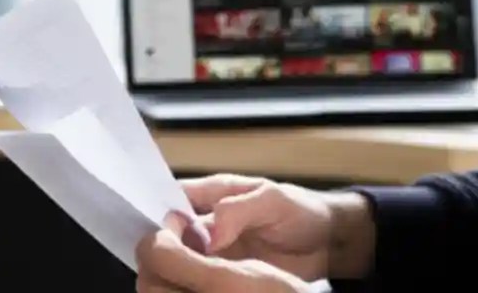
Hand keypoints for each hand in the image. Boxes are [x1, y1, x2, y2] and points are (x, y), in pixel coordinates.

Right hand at [136, 212, 308, 292]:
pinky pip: (200, 276)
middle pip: (170, 231)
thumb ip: (239, 210)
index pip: (173, 197)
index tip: (152, 233)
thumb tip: (208, 234)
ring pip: (181, 256)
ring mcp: (214, 248)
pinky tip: (187, 287)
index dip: (158, 212)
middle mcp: (207, 220)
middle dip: (161, 245)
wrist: (325, 242)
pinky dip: (192, 281)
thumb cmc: (300, 210)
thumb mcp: (272, 201)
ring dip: (175, 266)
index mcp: (214, 193)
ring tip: (168, 277)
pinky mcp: (223, 271)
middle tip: (158, 263)